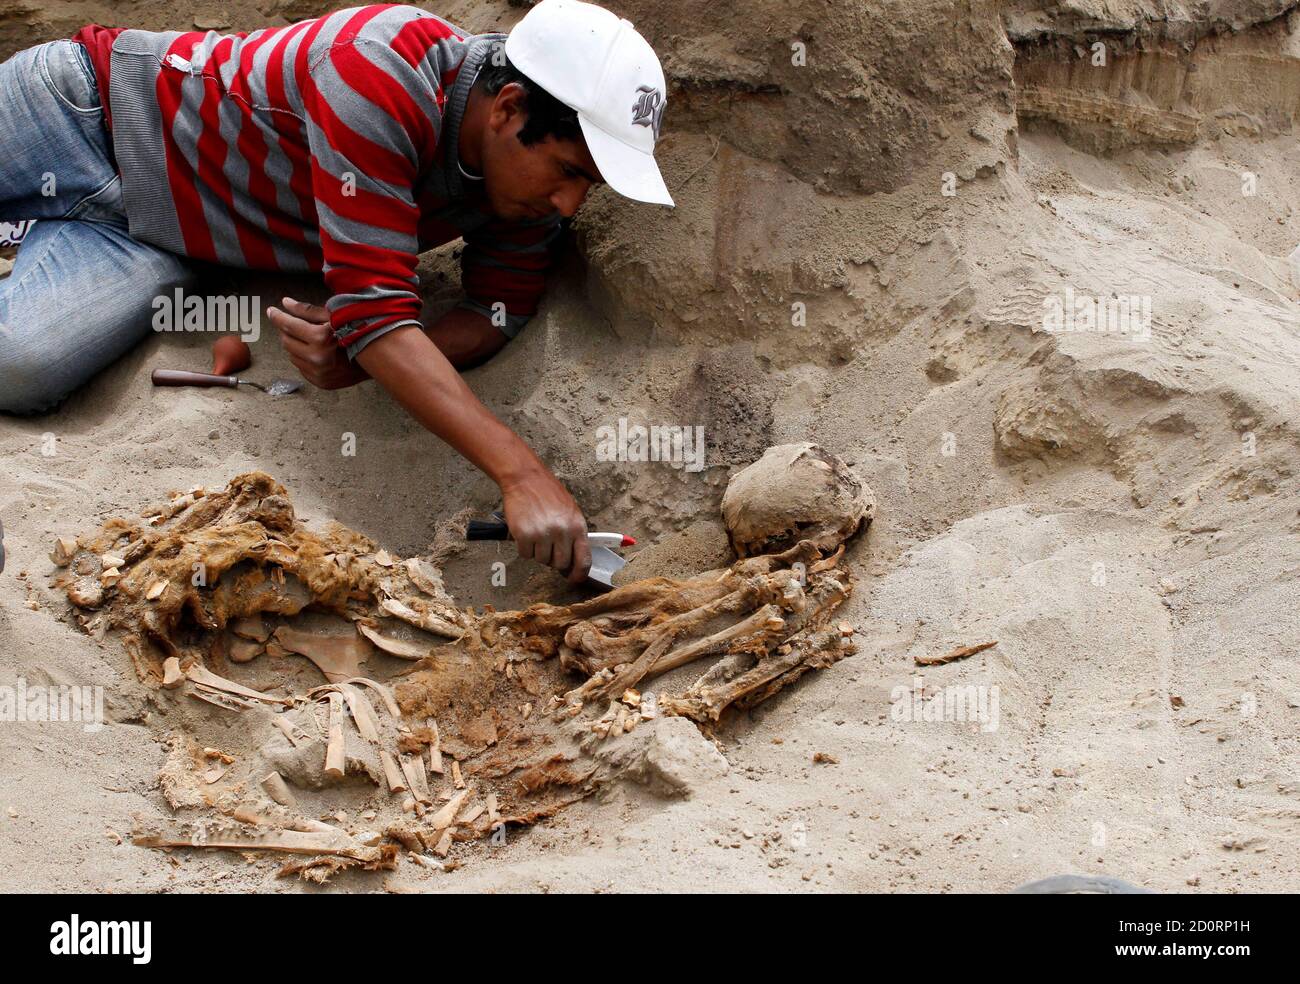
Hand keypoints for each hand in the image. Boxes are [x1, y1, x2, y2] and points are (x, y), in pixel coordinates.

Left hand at [268, 296, 368, 389]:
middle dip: (286, 331)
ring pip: (292, 356)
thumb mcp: (333, 316)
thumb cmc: (357, 332)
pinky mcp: (320, 382)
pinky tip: (316, 352)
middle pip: (286, 341)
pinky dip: (304, 358)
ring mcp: (318, 373)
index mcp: (320, 338)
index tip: (271, 311)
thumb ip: (306, 310)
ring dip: (296, 345)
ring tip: (309, 338)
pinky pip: (301, 368)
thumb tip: (285, 303)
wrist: (377, 359)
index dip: (278, 316)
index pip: (289, 325)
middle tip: (292, 323)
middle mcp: (317, 358)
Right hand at [500, 467, 591, 584]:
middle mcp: (562, 532)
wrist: (526, 478)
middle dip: (553, 560)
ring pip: (541, 560)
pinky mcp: (524, 535)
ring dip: (537, 551)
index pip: (584, 560)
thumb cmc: (549, 494)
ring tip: (536, 533)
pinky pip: (525, 554)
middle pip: (560, 564)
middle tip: (548, 547)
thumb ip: (574, 534)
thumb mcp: (571, 511)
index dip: (579, 574)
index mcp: (577, 526)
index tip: (574, 579)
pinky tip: (525, 532)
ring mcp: (542, 534)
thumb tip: (573, 560)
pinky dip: (524, 547)